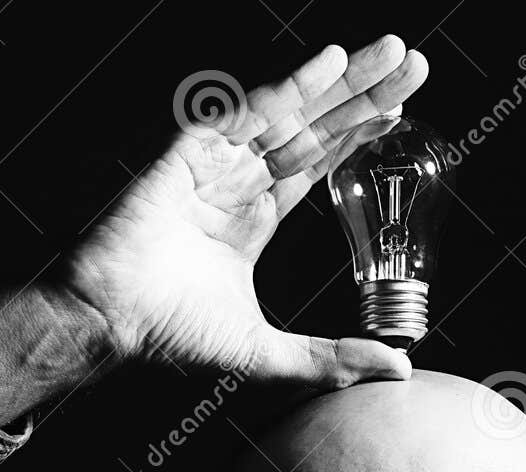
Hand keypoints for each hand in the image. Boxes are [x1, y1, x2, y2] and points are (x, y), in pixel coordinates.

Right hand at [59, 35, 428, 388]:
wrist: (111, 320)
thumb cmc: (171, 335)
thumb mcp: (269, 353)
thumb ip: (333, 358)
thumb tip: (399, 367)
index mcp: (253, 217)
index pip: (318, 163)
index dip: (357, 135)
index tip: (401, 111)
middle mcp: (238, 182)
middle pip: (315, 127)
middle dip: (364, 95)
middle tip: (415, 63)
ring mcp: (215, 163)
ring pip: (291, 110)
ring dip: (342, 79)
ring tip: (393, 51)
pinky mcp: (190, 152)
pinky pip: (247, 110)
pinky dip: (289, 87)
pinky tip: (329, 62)